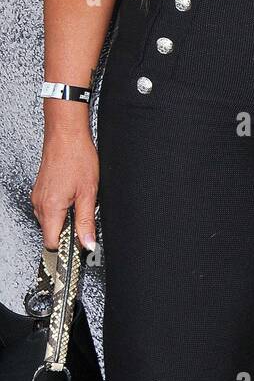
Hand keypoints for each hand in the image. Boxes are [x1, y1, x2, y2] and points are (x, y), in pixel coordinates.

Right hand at [32, 125, 99, 251]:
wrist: (66, 135)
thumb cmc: (77, 157)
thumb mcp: (89, 193)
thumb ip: (87, 221)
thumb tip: (88, 243)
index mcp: (50, 208)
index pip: (52, 243)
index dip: (68, 245)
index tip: (81, 241)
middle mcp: (39, 204)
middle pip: (51, 232)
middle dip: (69, 229)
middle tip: (85, 214)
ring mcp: (37, 197)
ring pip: (50, 220)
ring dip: (65, 217)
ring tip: (79, 199)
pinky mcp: (40, 190)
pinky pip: (49, 208)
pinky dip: (61, 207)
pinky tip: (72, 193)